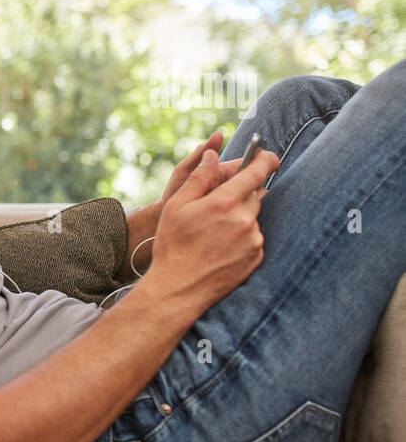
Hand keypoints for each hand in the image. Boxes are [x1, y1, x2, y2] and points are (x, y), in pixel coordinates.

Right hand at [144, 145, 280, 310]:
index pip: (255, 172)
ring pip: (252, 217)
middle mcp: (244, 219)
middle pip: (254, 195)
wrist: (180, 287)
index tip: (267, 154)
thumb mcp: (177, 206)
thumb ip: (199, 177)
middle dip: (240, 195)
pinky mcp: (256, 256)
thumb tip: (212, 154)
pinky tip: (221, 247)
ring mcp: (253, 239)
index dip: (263, 159)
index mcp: (225, 202)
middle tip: (217, 207)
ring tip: (213, 234)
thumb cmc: (173, 244)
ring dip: (240, 218)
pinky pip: (254, 238)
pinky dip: (242, 237)